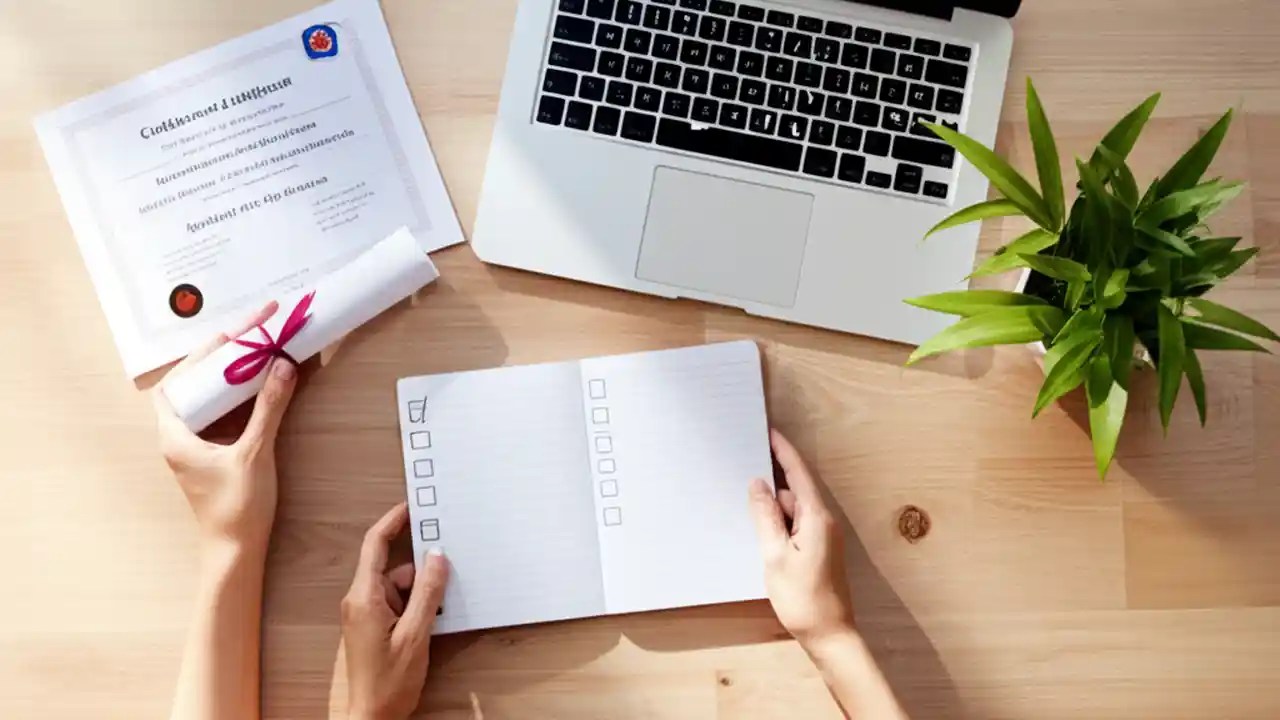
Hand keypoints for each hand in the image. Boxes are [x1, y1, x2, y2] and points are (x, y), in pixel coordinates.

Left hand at [152, 302, 297, 549]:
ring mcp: (196, 445)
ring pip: (209, 396)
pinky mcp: (213, 453)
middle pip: (194, 382)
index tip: (236, 332)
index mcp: (176, 434)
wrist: (236, 551)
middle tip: (253, 331)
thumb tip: (282, 365)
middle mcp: (180, 436)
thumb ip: (269, 407)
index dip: (205, 352)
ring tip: (258, 348)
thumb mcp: (255, 453)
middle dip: (223, 354)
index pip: (180, 378)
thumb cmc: (237, 508)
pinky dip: (241, 394)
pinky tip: (261, 383)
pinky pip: (223, 412)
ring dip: (232, 373)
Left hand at [342, 503, 448, 719]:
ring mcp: (364, 613)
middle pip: (392, 566)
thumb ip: (428, 593)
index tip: (413, 506)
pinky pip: (395, 602)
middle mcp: (359, 600)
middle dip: (420, 568)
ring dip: (421, 592)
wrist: (371, 718)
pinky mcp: (371, 626)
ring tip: (441, 609)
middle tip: (447, 567)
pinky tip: (432, 620)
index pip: (375, 544)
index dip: (393, 520)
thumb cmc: (389, 682)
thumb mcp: (416, 635)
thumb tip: (437, 555)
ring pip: (397, 586)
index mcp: (364, 596)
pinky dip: (415, 605)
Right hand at [749, 429, 856, 653]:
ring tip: (744, 508)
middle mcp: (824, 522)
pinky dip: (778, 523)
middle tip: (742, 469)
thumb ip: (766, 517)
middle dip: (770, 481)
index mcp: (816, 517)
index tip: (767, 431)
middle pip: (793, 490)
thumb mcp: (775, 555)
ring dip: (771, 507)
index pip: (798, 473)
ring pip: (792, 510)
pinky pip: (795, 525)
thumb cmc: (803, 599)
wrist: (830, 636)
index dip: (782, 450)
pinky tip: (760, 531)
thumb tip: (758, 484)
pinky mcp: (818, 550)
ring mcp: (823, 537)